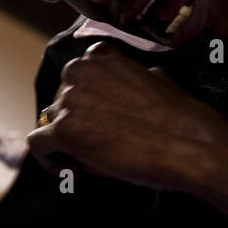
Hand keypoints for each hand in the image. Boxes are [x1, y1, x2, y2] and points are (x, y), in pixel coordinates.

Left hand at [27, 41, 227, 191]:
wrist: (190, 145)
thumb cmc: (179, 117)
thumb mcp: (154, 77)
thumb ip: (127, 77)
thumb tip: (122, 87)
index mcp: (98, 56)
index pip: (75, 80)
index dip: (84, 106)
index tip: (98, 125)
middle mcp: (78, 71)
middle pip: (60, 102)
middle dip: (75, 125)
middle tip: (97, 148)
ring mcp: (69, 100)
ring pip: (49, 123)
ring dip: (65, 144)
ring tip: (91, 162)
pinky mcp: (64, 131)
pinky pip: (38, 144)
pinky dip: (48, 159)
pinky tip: (69, 171)